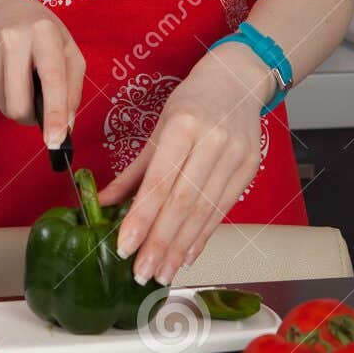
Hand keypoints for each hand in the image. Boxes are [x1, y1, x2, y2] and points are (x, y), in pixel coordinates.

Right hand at [0, 0, 84, 146]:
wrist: (3, 8)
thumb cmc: (44, 36)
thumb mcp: (69, 53)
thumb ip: (72, 90)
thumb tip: (65, 128)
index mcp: (45, 32)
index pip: (51, 79)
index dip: (54, 113)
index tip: (56, 141)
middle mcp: (13, 35)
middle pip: (18, 104)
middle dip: (29, 116)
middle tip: (36, 106)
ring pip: (1, 105)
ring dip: (13, 104)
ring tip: (20, 82)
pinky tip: (2, 76)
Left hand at [93, 43, 269, 283]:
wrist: (238, 80)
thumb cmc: (193, 100)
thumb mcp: (159, 125)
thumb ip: (134, 170)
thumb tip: (104, 203)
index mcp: (184, 126)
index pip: (160, 182)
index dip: (142, 219)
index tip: (125, 247)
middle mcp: (212, 141)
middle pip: (183, 203)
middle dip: (161, 243)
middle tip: (142, 272)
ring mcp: (235, 156)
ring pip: (204, 211)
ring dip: (181, 247)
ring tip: (162, 271)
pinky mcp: (249, 168)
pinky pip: (222, 209)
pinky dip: (203, 235)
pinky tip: (188, 255)